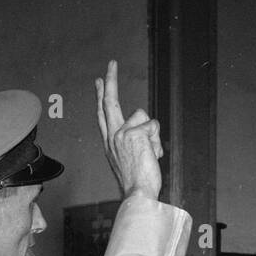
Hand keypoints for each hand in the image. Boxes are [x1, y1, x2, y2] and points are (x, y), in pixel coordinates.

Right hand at [95, 60, 163, 199]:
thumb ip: (134, 141)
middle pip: (110, 101)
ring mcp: (122, 133)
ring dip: (152, 134)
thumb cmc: (137, 180)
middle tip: (111, 63)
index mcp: (110, 142)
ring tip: (149, 153)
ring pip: (144, 117)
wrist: (137, 192)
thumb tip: (147, 127)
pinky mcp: (134, 133)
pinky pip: (153, 126)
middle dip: (111, 80)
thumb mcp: (131, 158)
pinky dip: (157, 140)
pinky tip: (152, 154)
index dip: (100, 96)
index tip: (98, 81)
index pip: (103, 113)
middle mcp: (112, 135)